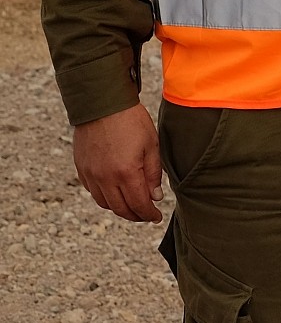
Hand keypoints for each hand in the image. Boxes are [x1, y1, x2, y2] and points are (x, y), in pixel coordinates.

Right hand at [72, 104, 163, 222]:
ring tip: (133, 206)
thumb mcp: (151, 144)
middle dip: (135, 215)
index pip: (138, 204)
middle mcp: (105, 178)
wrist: (102, 105)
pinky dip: (105, 198)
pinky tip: (116, 193)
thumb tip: (155, 197)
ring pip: (105, 203)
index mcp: (126, 172)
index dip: (148, 215)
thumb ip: (153, 173)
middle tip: (146, 215)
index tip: (156, 217)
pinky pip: (93, 192)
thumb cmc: (131, 121)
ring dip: (120, 209)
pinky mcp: (81, 169)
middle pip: (120, 209)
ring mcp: (90, 175)